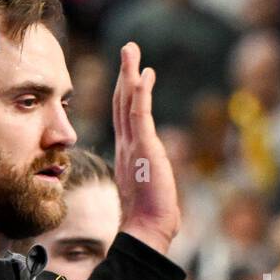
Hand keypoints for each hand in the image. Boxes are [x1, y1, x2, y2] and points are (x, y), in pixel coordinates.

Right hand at [112, 42, 179, 253]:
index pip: (124, 117)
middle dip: (124, 74)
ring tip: (131, 49)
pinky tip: (145, 74)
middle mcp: (126, 146)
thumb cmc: (150, 218)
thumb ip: (151, 183)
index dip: (126, 93)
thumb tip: (158, 189)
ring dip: (129, 73)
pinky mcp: (143, 148)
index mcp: (127, 154)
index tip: (130, 73)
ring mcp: (133, 145)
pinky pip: (140, 114)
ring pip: (127, 102)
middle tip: (128, 49)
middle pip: (121, 102)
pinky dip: (141, 92)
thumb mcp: (150, 193)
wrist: (147, 229)